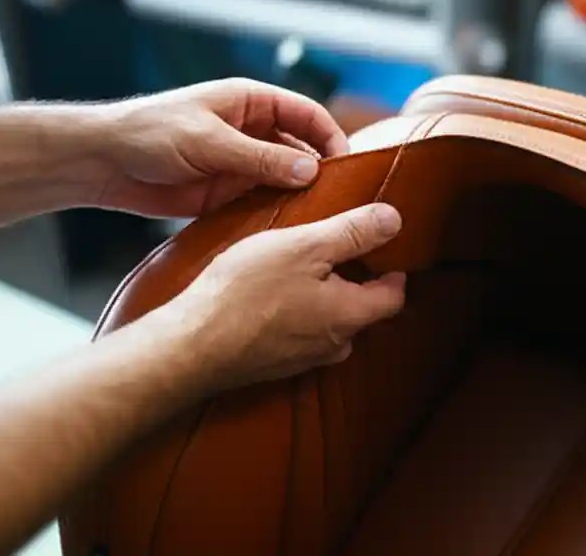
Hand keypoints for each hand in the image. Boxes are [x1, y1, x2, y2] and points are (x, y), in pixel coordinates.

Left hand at [87, 79, 349, 216]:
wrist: (103, 163)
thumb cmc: (150, 132)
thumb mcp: (210, 141)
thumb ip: (261, 158)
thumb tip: (310, 172)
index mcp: (251, 102)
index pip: (307, 115)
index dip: (331, 137)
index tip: (348, 166)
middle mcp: (252, 131)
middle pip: (302, 150)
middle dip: (320, 172)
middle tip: (340, 202)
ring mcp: (240, 163)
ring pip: (284, 180)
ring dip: (299, 198)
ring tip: (320, 221)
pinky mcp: (226, 193)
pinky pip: (261, 203)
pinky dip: (275, 215)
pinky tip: (287, 233)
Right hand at [154, 203, 405, 391]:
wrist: (191, 346)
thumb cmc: (245, 294)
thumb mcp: (304, 247)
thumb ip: (352, 233)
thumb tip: (395, 220)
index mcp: (349, 316)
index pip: (394, 296)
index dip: (394, 269)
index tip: (386, 248)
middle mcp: (333, 345)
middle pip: (362, 310)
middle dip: (357, 281)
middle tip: (340, 251)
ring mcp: (303, 359)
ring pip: (329, 323)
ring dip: (323, 297)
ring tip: (301, 269)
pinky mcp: (274, 364)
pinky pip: (299, 334)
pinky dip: (295, 313)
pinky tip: (271, 294)